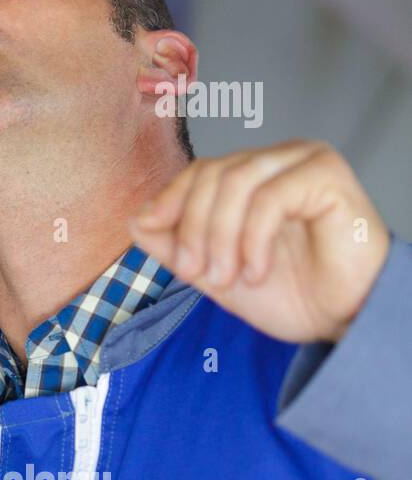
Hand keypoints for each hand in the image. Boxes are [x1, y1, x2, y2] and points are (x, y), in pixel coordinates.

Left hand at [129, 139, 389, 343]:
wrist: (342, 320)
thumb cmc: (288, 292)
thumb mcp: (213, 271)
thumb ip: (173, 245)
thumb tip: (136, 219)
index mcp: (251, 174)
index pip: (198, 172)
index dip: (170, 203)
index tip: (162, 243)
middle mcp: (277, 159)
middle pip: (211, 175)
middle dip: (194, 230)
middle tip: (198, 275)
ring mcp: (304, 161)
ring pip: (236, 182)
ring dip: (221, 238)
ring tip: (227, 278)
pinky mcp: (327, 176)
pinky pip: (270, 197)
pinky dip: (253, 239)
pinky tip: (257, 271)